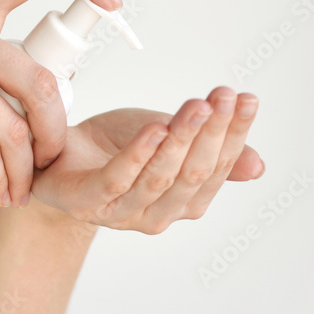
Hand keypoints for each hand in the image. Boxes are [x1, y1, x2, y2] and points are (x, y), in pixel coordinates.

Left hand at [30, 86, 261, 232]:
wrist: (55, 156)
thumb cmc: (112, 149)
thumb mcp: (166, 141)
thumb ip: (207, 151)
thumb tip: (258, 164)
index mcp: (181, 204)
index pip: (216, 169)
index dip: (233, 135)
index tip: (245, 99)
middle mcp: (156, 216)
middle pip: (192, 173)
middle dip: (211, 133)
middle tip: (223, 97)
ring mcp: (120, 213)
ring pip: (159, 175)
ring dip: (181, 138)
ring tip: (195, 107)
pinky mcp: (86, 202)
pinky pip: (117, 178)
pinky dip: (138, 153)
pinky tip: (155, 128)